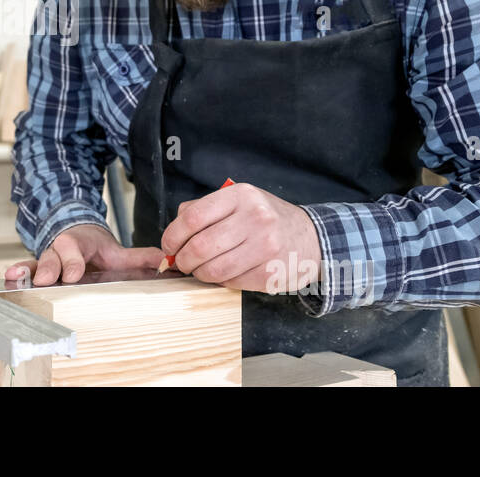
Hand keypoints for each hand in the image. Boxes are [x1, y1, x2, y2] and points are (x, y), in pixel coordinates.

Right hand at [4, 223, 163, 285]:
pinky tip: (8, 278)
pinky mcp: (36, 269)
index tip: (74, 273)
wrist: (74, 234)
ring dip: (28, 271)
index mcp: (79, 243)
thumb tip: (165, 263)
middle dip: (51, 269)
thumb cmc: (95, 250)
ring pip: (36, 263)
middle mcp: (59, 250)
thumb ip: (137, 258)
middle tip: (50, 279)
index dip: (73, 261)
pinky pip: (26, 270)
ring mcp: (46, 259)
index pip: (74, 250)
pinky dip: (17, 274)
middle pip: (53, 258)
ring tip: (16, 277)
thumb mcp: (115, 251)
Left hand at [161, 182, 322, 291]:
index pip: (193, 217)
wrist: (310, 238)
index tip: (169, 245)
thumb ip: (203, 210)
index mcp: (241, 196)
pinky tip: (223, 274)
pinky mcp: (270, 272)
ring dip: (199, 273)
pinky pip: (231, 282)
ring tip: (200, 270)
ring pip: (214, 269)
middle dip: (183, 259)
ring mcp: (265, 246)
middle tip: (182, 262)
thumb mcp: (239, 202)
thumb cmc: (265, 219)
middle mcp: (255, 218)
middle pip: (200, 246)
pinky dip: (220, 281)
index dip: (173, 235)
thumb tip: (172, 233)